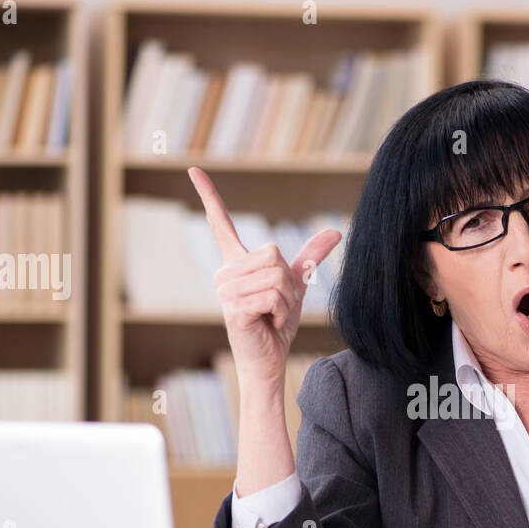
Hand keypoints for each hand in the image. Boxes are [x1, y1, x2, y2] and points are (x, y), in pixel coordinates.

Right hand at [188, 167, 341, 386]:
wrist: (268, 359)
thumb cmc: (276, 323)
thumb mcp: (296, 285)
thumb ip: (310, 257)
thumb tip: (336, 232)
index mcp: (236, 263)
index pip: (220, 223)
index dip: (209, 195)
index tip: (193, 168)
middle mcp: (225, 273)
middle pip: (272, 252)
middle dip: (288, 281)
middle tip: (277, 304)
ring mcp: (225, 290)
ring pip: (275, 275)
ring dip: (286, 299)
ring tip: (272, 314)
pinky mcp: (233, 308)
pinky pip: (272, 295)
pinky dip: (281, 311)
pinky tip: (268, 322)